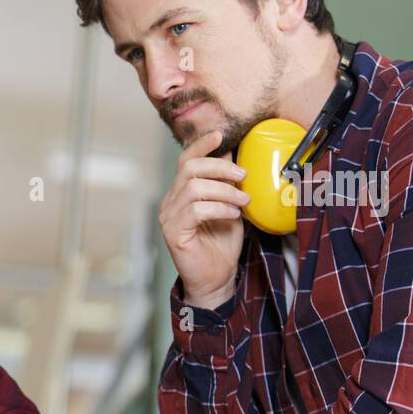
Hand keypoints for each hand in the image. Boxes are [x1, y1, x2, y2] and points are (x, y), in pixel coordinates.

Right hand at [159, 129, 248, 309]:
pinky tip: (233, 215)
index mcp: (180, 193)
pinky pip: (196, 210)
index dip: (201, 145)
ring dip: (224, 191)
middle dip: (220, 167)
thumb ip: (228, 183)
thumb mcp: (230, 206)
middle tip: (244, 177)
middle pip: (189, 168)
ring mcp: (169, 218)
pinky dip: (219, 208)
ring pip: (194, 188)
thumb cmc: (222, 244)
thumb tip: (235, 153)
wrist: (216, 279)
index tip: (220, 135)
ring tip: (243, 202)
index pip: (185, 160)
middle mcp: (170, 202)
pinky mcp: (174, 233)